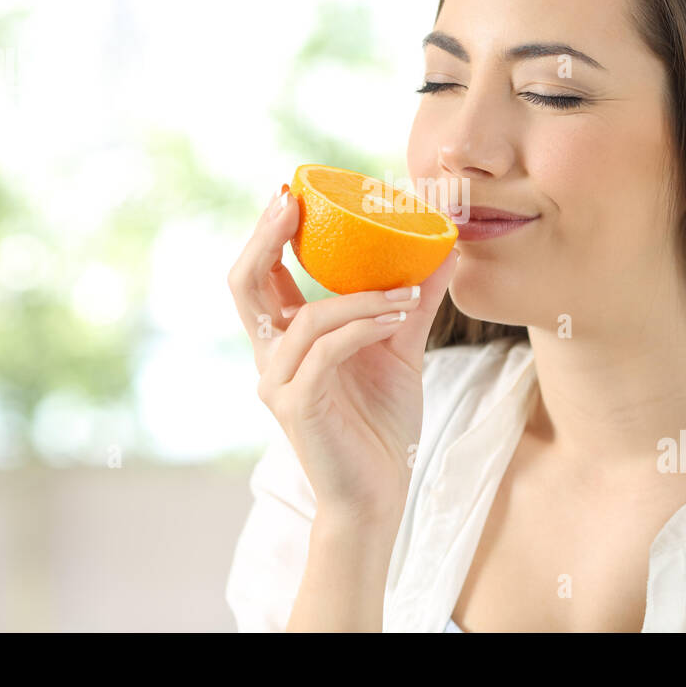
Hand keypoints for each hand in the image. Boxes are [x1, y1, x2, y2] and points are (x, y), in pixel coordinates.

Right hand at [228, 187, 458, 523]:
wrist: (380, 495)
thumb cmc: (381, 425)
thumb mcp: (398, 349)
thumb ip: (411, 302)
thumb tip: (441, 250)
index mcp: (285, 340)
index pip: (258, 276)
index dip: (267, 233)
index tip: (290, 191)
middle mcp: (270, 358)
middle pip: (244, 284)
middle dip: (266, 237)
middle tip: (294, 201)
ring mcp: (278, 383)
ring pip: (304, 318)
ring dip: (359, 297)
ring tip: (406, 291)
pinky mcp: (298, 406)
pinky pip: (327, 351)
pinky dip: (363, 326)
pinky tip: (398, 316)